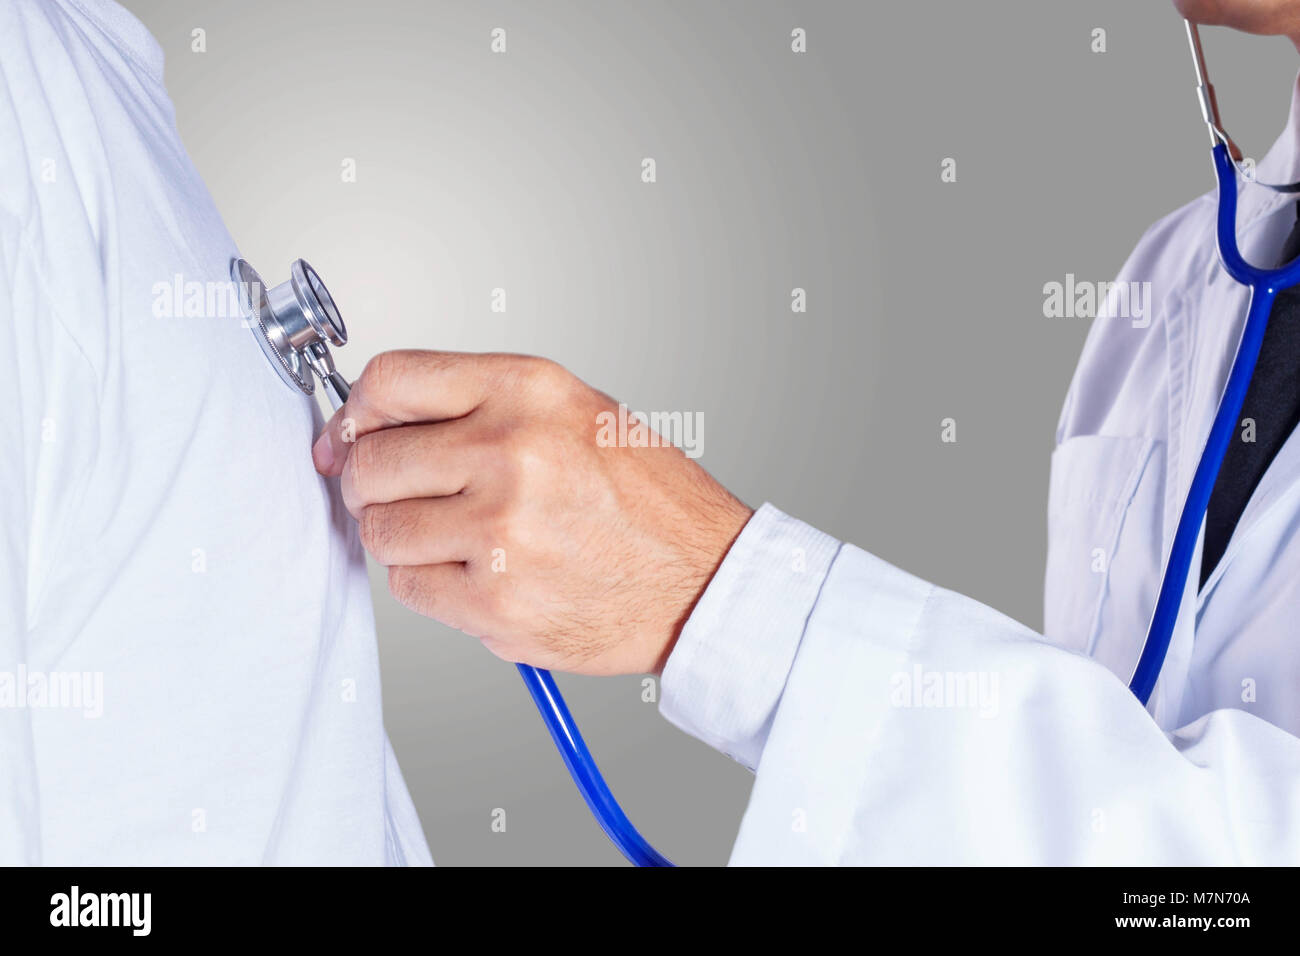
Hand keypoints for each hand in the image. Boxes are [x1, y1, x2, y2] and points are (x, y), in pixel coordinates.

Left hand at [311, 351, 752, 674]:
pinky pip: (410, 587)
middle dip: (373, 485)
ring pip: (383, 530)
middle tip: (401, 498)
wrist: (704, 581)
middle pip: (373, 462)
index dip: (358, 412)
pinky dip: (431, 585)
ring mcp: (500, 531)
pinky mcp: (495, 602)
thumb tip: (377, 425)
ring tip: (457, 540)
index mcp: (530, 392)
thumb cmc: (648, 502)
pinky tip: (478, 574)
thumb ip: (479, 408)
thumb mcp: (576, 412)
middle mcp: (511, 452)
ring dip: (404, 538)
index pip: (392, 380)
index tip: (352, 435)